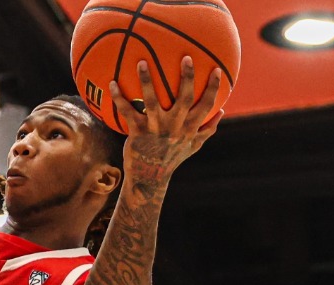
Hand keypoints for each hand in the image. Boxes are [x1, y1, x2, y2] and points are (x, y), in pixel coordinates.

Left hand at [110, 57, 224, 183]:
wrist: (149, 178)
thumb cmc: (171, 159)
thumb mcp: (192, 147)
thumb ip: (207, 130)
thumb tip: (222, 112)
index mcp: (190, 129)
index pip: (206, 106)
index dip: (213, 88)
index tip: (217, 69)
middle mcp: (175, 127)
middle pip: (184, 99)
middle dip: (187, 77)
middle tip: (186, 57)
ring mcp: (155, 129)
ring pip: (152, 101)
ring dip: (146, 81)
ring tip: (142, 62)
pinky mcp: (138, 132)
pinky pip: (127, 111)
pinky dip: (118, 97)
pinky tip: (111, 82)